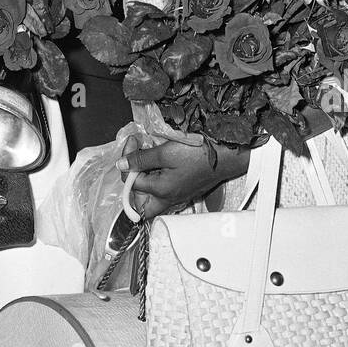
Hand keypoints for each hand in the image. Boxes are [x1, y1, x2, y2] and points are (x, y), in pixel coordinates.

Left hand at [118, 136, 249, 218]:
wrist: (226, 156)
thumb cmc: (197, 154)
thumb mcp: (165, 152)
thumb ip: (141, 159)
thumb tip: (121, 165)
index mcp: (161, 191)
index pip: (132, 181)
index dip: (127, 159)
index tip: (133, 141)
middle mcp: (168, 199)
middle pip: (141, 205)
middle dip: (133, 187)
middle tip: (135, 164)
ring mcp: (178, 197)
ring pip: (153, 200)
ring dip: (145, 183)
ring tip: (147, 160)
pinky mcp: (186, 191)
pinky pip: (165, 192)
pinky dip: (157, 180)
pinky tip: (160, 164)